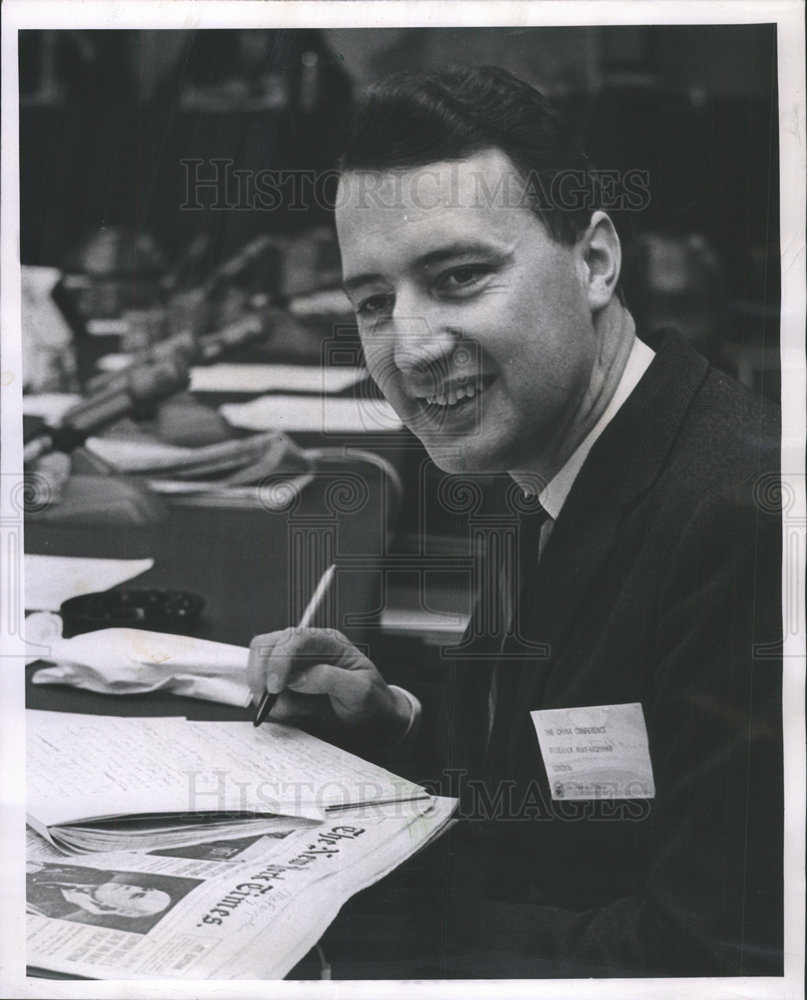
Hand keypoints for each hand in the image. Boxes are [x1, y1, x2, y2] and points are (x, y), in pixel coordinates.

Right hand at [247, 628, 410, 744]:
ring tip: (292, 709)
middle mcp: (307, 648)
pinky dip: (269, 701)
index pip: (295, 639)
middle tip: (268, 700)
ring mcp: (294, 664)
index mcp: (328, 642)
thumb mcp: (360, 690)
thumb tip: (297, 677)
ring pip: (259, 664)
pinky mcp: (286, 682)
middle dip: (262, 673)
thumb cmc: (370, 701)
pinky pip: (263, 686)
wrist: (372, 719)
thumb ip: (330, 679)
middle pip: (268, 644)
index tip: (276, 687)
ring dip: (264, 690)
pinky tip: (294, 710)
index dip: (279, 660)